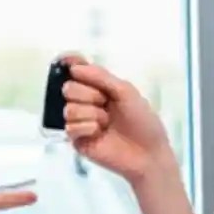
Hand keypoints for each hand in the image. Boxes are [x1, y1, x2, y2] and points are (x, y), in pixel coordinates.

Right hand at [58, 54, 173, 183]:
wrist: (148, 152)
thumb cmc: (142, 121)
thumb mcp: (125, 91)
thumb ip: (100, 76)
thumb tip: (74, 68)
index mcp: (98, 87)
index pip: (76, 70)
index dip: (69, 63)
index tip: (65, 61)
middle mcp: (86, 102)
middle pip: (68, 88)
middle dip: (88, 95)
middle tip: (106, 104)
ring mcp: (80, 121)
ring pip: (68, 108)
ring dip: (91, 114)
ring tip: (106, 123)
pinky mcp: (77, 140)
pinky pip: (70, 127)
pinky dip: (87, 128)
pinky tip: (99, 134)